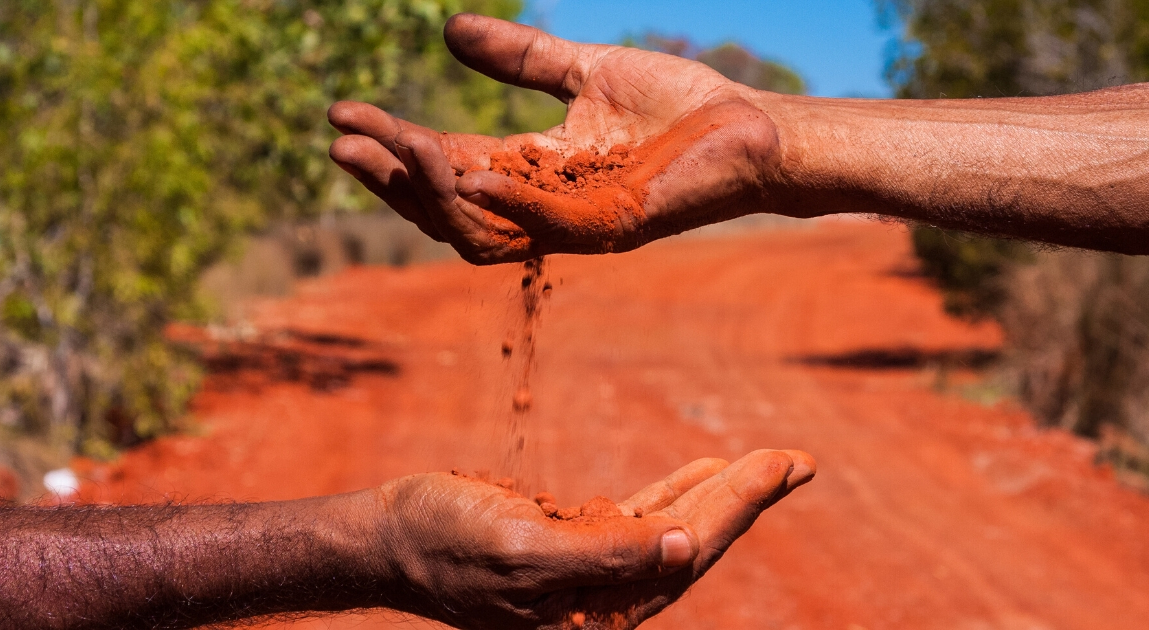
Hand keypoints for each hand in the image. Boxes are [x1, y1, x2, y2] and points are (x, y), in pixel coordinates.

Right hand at [328, 14, 785, 263]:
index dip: (390, 144)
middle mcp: (543, 206)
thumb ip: (521, 59)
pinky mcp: (615, 226)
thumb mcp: (583, 72)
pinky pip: (548, 226)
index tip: (341, 112)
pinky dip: (507, 203)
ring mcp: (576, 223)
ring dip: (434, 193)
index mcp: (531, 171)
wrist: (752, 126)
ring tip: (397, 146)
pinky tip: (468, 170)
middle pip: (446, 207)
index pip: (443, 165)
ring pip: (482, 229)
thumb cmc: (678, 106)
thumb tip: (449, 30)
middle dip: (391, 179)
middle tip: (342, 142)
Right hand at [371, 449, 815, 628]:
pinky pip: (638, 518)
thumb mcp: (520, 547)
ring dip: (722, 495)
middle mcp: (604, 598)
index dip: (738, 508)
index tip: (780, 464)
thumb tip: (684, 549)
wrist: (390, 539)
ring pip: (672, 530)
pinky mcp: (572, 546)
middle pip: (691, 543)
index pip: (687, 554)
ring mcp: (590, 573)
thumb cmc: (443, 542)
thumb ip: (604, 555)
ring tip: (771, 464)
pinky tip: (703, 472)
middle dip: (746, 499)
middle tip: (797, 460)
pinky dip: (674, 494)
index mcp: (598, 610)